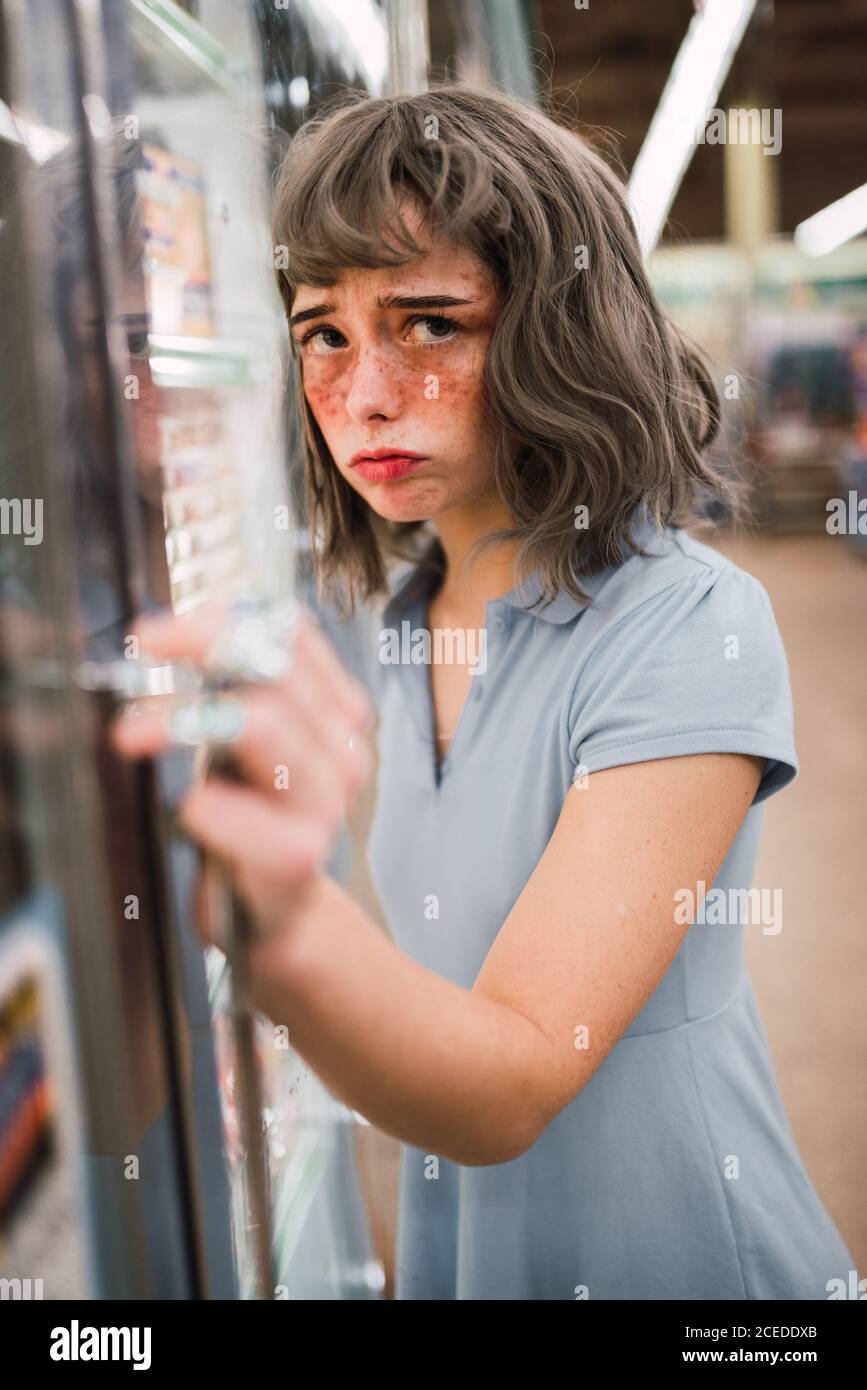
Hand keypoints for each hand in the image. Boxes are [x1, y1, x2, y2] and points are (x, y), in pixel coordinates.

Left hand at [108, 599, 373, 938]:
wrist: (274, 915)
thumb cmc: (251, 823)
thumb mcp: (241, 744)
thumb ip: (229, 690)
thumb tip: (167, 631)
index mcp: (336, 714)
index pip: (291, 635)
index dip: (222, 620)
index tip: (158, 632)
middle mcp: (343, 751)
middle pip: (274, 671)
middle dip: (198, 656)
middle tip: (136, 667)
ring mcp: (326, 803)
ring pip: (263, 723)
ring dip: (184, 720)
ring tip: (132, 734)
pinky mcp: (298, 854)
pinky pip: (240, 809)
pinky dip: (203, 803)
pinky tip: (187, 810)